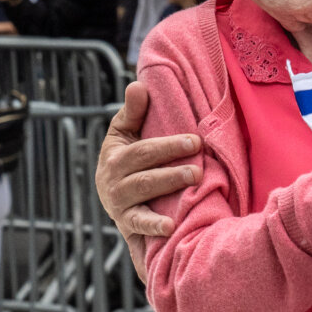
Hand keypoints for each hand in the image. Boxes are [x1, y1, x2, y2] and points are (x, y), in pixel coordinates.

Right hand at [96, 82, 199, 281]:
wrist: (115, 200)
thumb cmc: (126, 160)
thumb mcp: (125, 134)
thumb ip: (133, 112)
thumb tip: (138, 85)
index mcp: (115, 155)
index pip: (143, 151)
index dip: (168, 146)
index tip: (195, 141)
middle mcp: (113, 181)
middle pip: (145, 174)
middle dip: (173, 170)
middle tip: (199, 169)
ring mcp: (119, 205)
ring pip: (143, 195)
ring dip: (167, 189)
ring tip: (193, 184)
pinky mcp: (127, 224)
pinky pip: (139, 225)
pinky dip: (152, 226)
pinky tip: (170, 226)